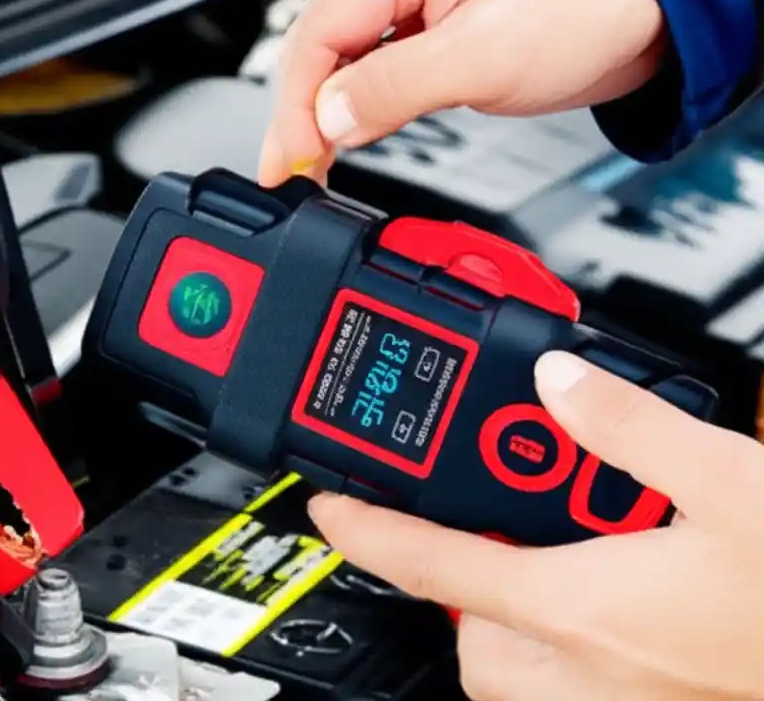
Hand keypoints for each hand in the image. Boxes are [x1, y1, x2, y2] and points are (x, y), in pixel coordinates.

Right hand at [258, 0, 666, 185]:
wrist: (656, 19)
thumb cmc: (594, 5)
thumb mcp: (482, 55)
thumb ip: (394, 87)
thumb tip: (329, 121)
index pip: (318, 35)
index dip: (296, 103)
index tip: (289, 160)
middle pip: (321, 52)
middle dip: (299, 116)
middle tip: (287, 176)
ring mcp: (417, 14)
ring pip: (344, 67)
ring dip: (323, 119)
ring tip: (307, 170)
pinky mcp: (437, 45)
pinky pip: (376, 77)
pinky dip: (357, 114)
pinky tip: (347, 141)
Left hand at [309, 351, 763, 699]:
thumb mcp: (735, 483)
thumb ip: (635, 427)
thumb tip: (562, 383)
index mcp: (583, 607)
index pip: (432, 566)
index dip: (367, 531)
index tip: (330, 508)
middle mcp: (584, 674)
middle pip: (466, 629)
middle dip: (463, 576)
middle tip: (497, 522)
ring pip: (510, 671)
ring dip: (510, 616)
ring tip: (562, 558)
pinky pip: (565, 692)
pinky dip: (564, 647)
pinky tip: (620, 603)